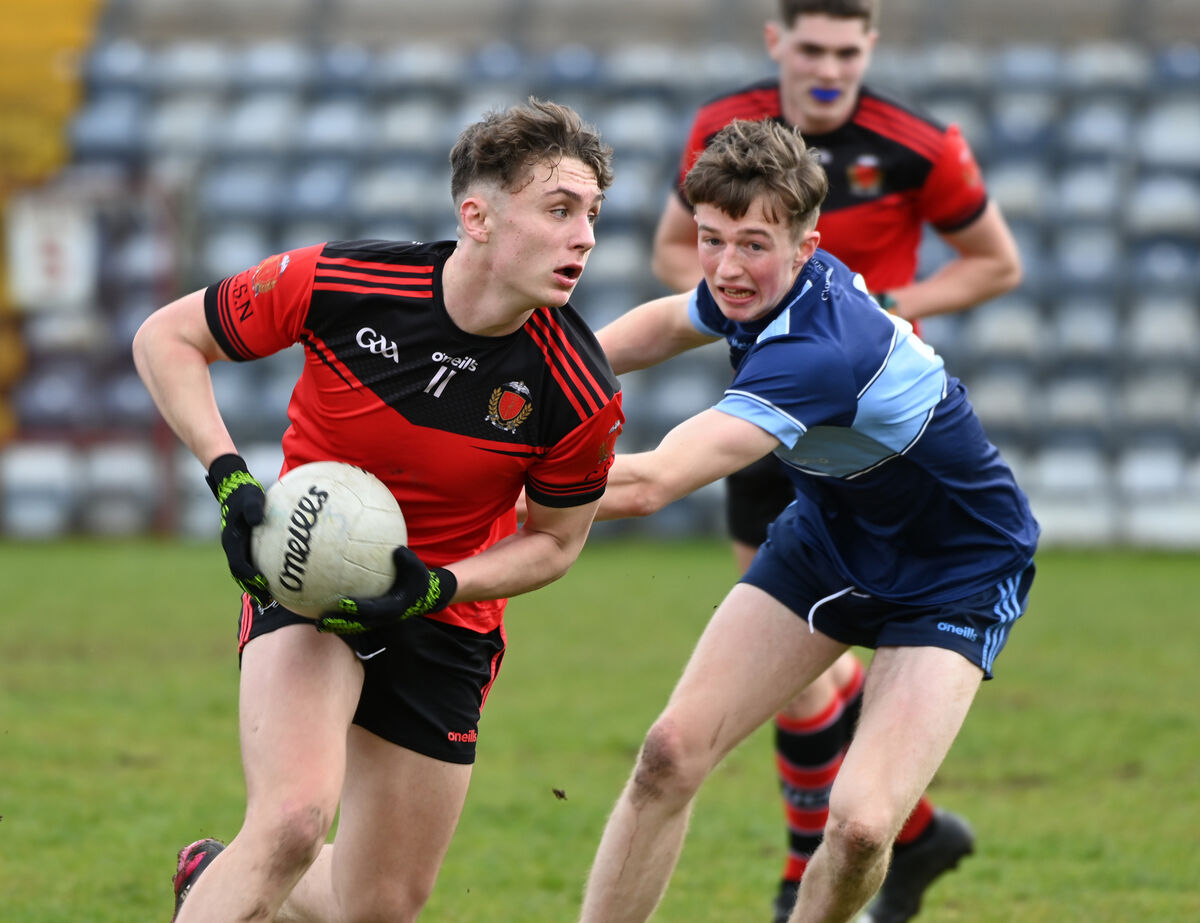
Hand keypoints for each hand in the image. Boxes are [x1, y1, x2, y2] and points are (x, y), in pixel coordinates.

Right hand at [205, 453, 270, 604]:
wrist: (236, 488)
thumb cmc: (245, 492)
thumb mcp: (250, 497)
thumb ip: (253, 508)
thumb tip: (257, 519)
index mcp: (232, 539)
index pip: (238, 563)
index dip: (249, 575)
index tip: (261, 584)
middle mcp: (233, 546)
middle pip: (240, 573)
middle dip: (252, 587)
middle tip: (267, 601)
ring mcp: (238, 547)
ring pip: (244, 570)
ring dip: (254, 585)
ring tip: (270, 598)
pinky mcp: (245, 544)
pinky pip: (251, 562)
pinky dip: (259, 573)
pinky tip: (276, 579)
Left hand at [316, 546, 456, 634]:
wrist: (422, 595)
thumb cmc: (417, 578)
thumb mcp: (418, 567)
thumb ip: (407, 560)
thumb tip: (396, 550)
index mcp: (394, 607)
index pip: (373, 609)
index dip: (358, 608)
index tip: (343, 603)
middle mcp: (383, 617)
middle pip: (358, 624)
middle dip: (340, 624)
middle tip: (321, 621)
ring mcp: (377, 620)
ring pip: (354, 626)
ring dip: (337, 626)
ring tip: (317, 623)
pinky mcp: (373, 618)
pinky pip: (354, 621)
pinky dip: (340, 620)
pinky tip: (324, 613)